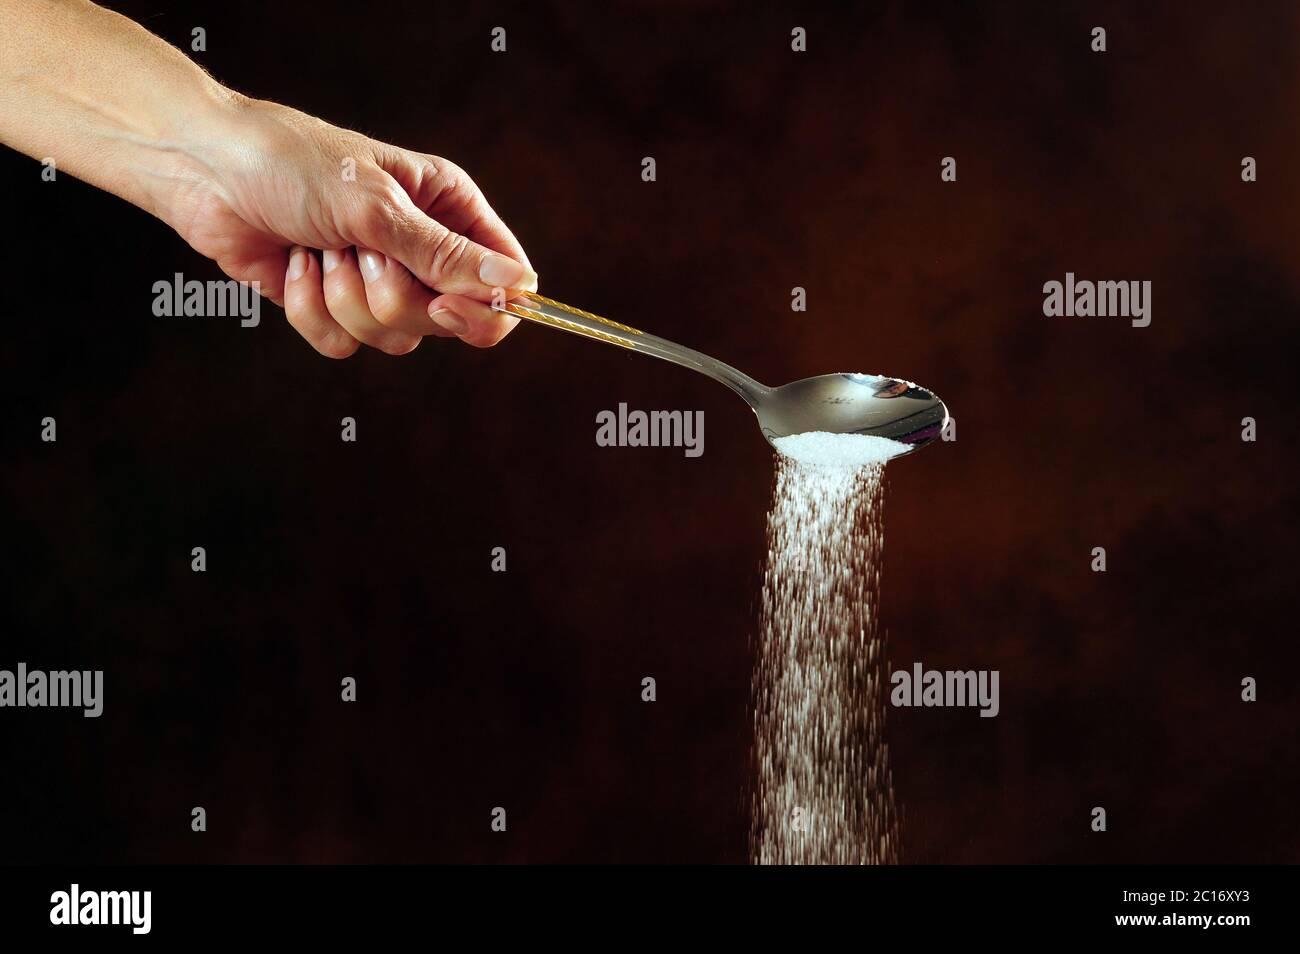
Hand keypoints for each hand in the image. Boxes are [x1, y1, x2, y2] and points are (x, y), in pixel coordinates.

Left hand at [161, 97, 536, 356]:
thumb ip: (446, 256)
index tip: (446, 306)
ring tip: (320, 249)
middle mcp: (423, 250)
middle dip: (393, 295)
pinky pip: (343, 344)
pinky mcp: (335, 307)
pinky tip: (294, 264)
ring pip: (394, 338)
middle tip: (359, 251)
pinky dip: (310, 309)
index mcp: (449, 210)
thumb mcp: (376, 207)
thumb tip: (518, 284)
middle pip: (449, 321)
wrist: (204, 170)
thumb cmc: (290, 163)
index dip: (486, 307)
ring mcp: (379, 282)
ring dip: (345, 298)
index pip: (505, 281)